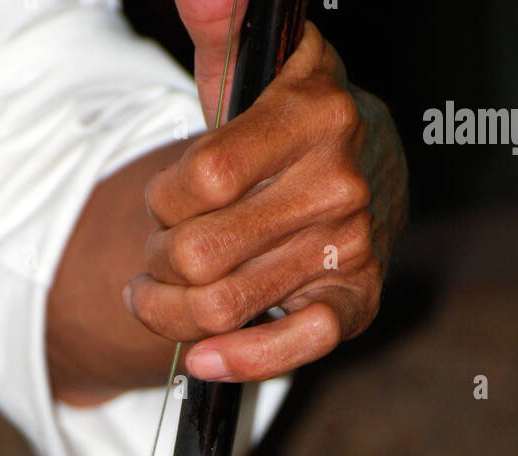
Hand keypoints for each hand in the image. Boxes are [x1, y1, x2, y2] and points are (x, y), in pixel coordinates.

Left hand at [123, 6, 406, 382]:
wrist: (358, 170)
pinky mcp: (356, 303)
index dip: (163, 199)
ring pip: (224, 305)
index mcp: (316, 112)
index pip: (202, 179)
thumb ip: (221, 23)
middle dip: (160, 260)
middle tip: (159, 253)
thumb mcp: (248, 67)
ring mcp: (352, 247)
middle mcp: (340, 183)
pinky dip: (243, 360)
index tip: (166, 199)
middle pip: (202, 252)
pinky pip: (297, 345)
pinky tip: (204, 358)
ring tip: (161, 296)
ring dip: (172, 312)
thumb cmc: (282, 124)